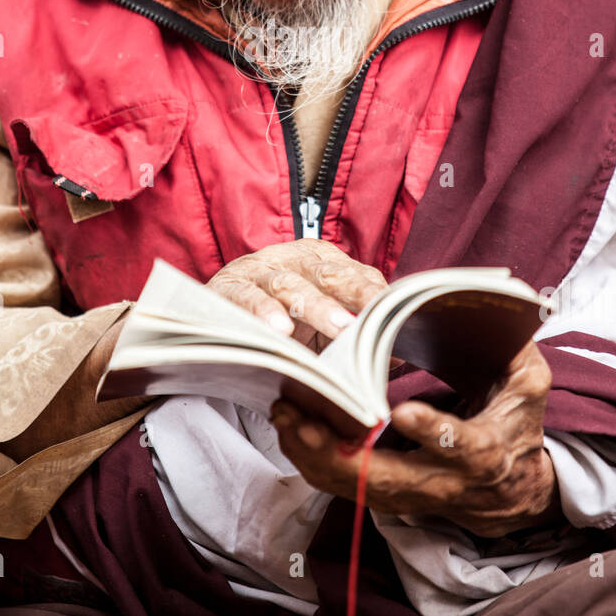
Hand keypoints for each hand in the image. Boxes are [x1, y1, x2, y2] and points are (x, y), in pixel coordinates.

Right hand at [208, 240, 386, 352]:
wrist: (218, 312)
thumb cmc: (280, 318)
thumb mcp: (318, 328)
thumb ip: (353, 338)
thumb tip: (397, 357)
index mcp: (323, 261)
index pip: (356, 275)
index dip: (375, 296)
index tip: (394, 318)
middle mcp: (294, 258)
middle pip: (329, 275)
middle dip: (354, 295)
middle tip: (372, 321)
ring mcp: (261, 269)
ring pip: (291, 285)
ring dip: (316, 306)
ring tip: (337, 327)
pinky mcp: (230, 286)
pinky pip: (248, 297)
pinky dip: (264, 312)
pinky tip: (279, 330)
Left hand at [271, 341, 561, 535]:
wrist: (511, 491)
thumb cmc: (517, 423)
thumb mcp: (528, 383)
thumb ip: (513, 347)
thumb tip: (493, 306)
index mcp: (484, 452)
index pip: (459, 446)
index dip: (432, 431)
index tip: (403, 411)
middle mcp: (444, 482)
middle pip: (387, 477)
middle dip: (340, 450)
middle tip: (302, 417)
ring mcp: (412, 495)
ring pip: (356, 484)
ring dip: (315, 454)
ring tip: (284, 416)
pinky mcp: (388, 497)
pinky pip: (343, 485)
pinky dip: (312, 460)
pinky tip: (288, 429)